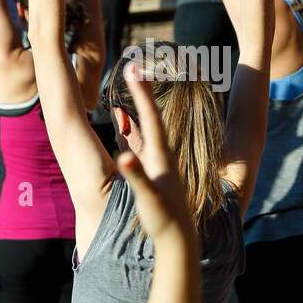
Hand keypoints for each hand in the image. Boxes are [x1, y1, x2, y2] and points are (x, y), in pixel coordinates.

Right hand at [114, 64, 195, 246]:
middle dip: (142, 90)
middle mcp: (164, 153)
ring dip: (141, 104)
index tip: (135, 69)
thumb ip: (136, 176)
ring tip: (135, 83)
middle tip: (134, 65)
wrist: (179, 237)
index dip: (142, 93)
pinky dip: (133, 126)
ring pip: (149, 126)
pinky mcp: (156, 169)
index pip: (152, 117)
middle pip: (152, 115)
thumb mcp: (149, 197)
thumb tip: (123, 157)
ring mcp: (160, 160)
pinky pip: (143, 141)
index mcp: (161, 156)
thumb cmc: (163, 218)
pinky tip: (125, 121)